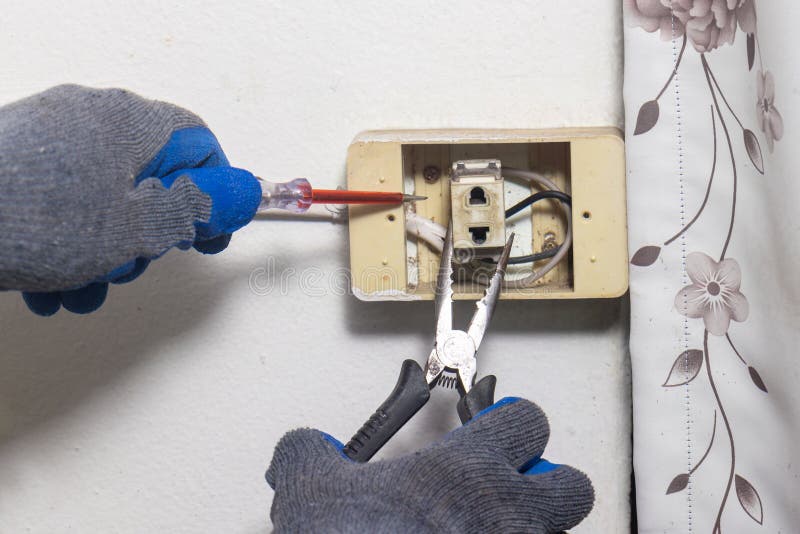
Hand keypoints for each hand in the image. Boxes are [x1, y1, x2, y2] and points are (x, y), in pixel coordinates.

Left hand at [0, 84, 261, 314]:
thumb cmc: (36, 220)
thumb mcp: (138, 225)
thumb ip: (201, 207)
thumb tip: (247, 192)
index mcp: (129, 122)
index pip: (199, 145)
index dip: (215, 193)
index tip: (210, 236)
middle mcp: (90, 119)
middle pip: (149, 177)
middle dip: (146, 235)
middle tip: (131, 267)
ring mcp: (48, 139)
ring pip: (103, 199)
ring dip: (102, 253)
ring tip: (81, 291)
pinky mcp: (16, 162)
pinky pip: (62, 202)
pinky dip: (65, 244)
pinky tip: (48, 286)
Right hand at [266, 398, 593, 532]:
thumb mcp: (312, 491)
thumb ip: (310, 454)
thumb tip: (302, 447)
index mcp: (468, 470)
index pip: (526, 420)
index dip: (509, 419)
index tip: (491, 426)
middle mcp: (505, 515)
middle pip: (573, 485)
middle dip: (549, 483)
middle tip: (513, 487)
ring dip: (534, 527)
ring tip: (495, 528)